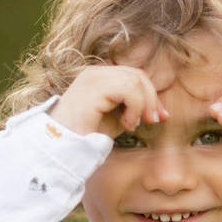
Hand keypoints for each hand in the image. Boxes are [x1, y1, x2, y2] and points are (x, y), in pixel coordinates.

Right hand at [47, 65, 169, 137]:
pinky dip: (134, 108)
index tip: (160, 117)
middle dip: (152, 99)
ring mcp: (93, 78)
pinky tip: (126, 124)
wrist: (61, 148)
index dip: (151, 94)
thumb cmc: (85, 136)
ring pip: (135, 81)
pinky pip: (128, 90)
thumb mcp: (115, 119)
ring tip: (132, 125)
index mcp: (98, 77)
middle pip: (137, 75)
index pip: (133, 75)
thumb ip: (132, 108)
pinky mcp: (94, 88)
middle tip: (154, 121)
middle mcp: (94, 73)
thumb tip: (159, 109)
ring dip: (142, 105)